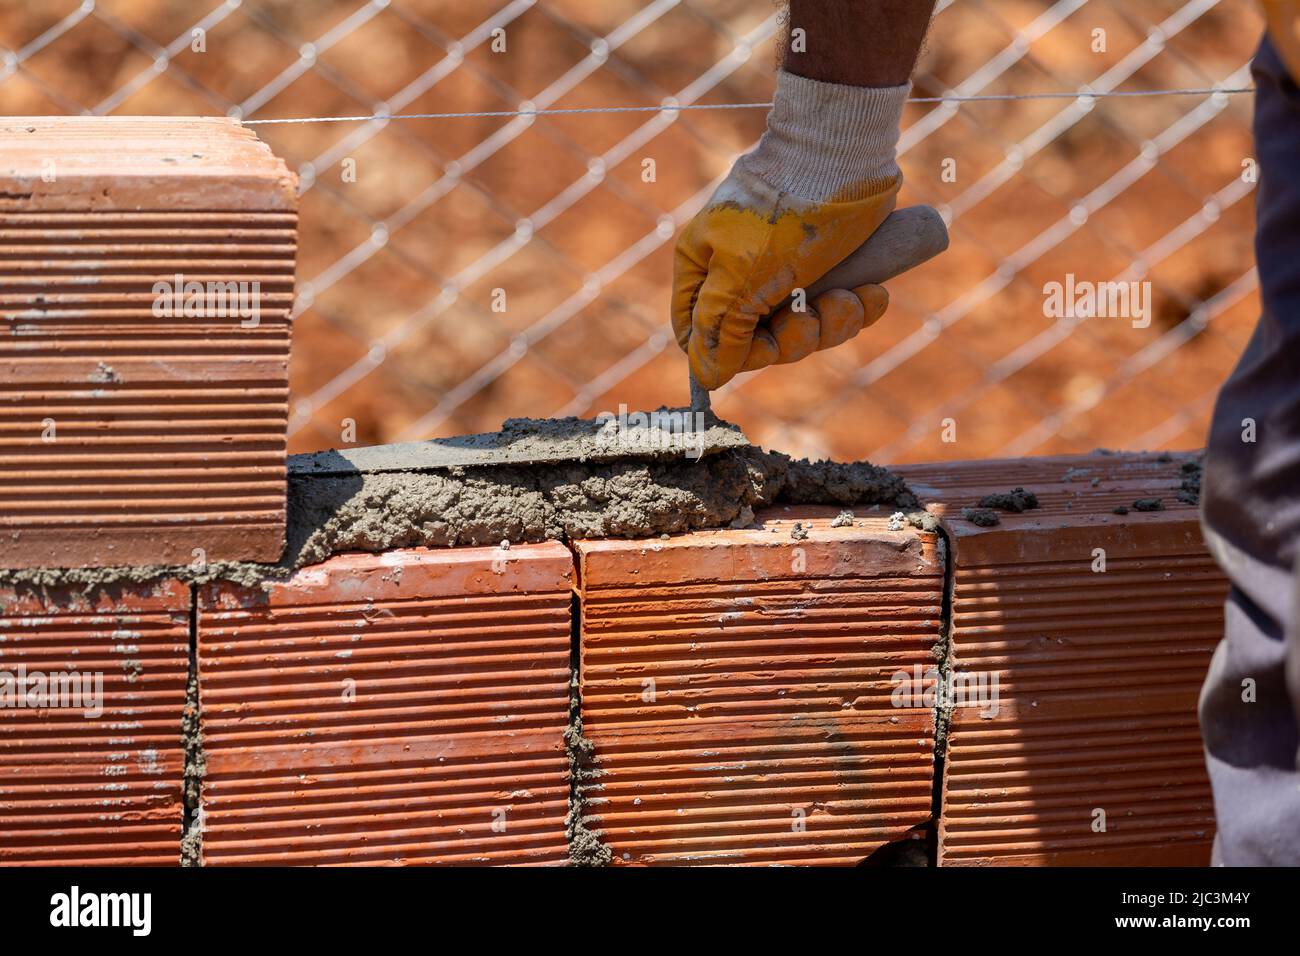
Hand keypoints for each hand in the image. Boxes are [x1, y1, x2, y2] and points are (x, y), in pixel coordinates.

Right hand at [671, 71, 908, 390]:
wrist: (845, 153)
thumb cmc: (784, 214)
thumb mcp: (742, 278)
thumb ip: (719, 329)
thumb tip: (707, 375)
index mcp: (703, 270)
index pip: (699, 336)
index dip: (729, 353)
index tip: (760, 347)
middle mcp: (739, 273)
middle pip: (758, 342)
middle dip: (794, 336)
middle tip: (811, 314)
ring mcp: (784, 271)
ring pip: (803, 330)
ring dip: (831, 323)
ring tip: (850, 296)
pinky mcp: (828, 266)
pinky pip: (837, 311)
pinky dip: (857, 308)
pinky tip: (873, 292)